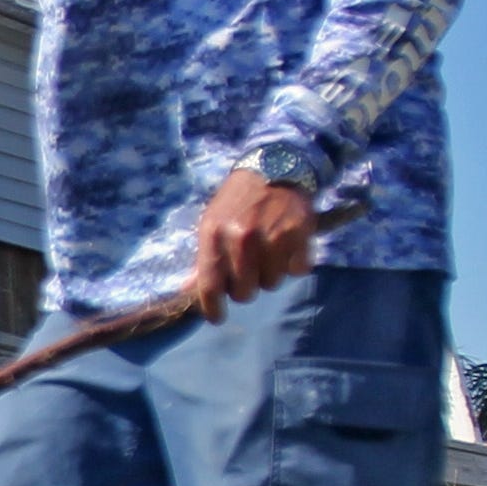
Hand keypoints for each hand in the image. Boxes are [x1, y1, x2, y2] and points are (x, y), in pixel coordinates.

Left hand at [185, 167, 317, 319]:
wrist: (274, 168)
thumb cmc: (237, 201)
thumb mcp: (212, 222)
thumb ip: (203, 259)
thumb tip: (186, 291)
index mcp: (214, 234)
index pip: (210, 286)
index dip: (213, 309)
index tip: (217, 317)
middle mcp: (242, 237)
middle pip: (245, 292)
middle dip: (246, 287)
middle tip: (249, 270)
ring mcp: (272, 236)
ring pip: (272, 284)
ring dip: (270, 274)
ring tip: (269, 251)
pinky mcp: (299, 234)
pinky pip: (297, 270)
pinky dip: (294, 263)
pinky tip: (288, 246)